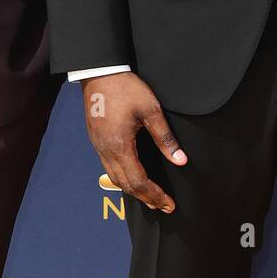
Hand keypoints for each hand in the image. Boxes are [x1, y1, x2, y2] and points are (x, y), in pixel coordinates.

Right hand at [81, 71, 186, 211]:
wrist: (100, 71)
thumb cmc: (126, 88)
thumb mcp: (151, 110)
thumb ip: (165, 138)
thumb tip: (180, 161)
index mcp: (120, 146)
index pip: (139, 181)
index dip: (155, 195)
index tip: (169, 203)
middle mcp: (106, 150)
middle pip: (125, 185)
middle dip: (145, 198)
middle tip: (163, 206)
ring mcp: (98, 145)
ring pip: (115, 178)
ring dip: (133, 190)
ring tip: (149, 197)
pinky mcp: (96, 139)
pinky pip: (108, 167)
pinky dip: (122, 178)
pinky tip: (132, 177)